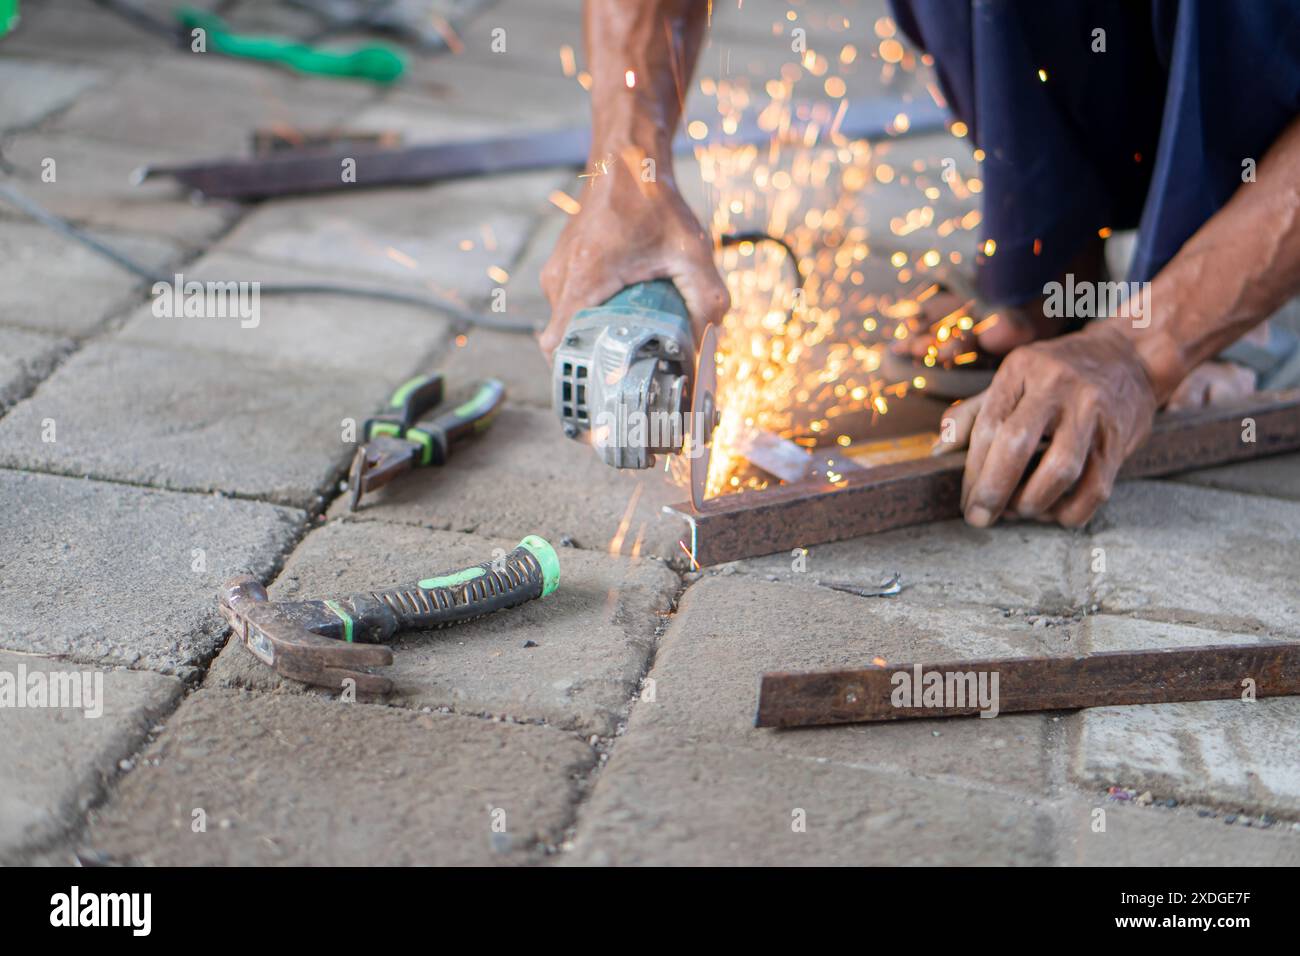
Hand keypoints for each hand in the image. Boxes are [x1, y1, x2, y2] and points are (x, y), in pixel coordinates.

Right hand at [538, 155, 728, 358]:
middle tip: (631, 371)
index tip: (602, 390)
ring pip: (570, 324)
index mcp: (582, 279)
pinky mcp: (563, 266)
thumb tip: (713, 341)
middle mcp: (560, 279)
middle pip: (567, 341)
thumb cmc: (652, 200)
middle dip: (596, 360)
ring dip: (596, 336)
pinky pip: (572, 305)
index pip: (557, 346)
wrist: (627, 157)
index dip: (575, 375)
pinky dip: (594, 315)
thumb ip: (707, 297)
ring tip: (632, 339)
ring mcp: (557, 272)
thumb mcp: (691, 250)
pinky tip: (624, 312)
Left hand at [936, 322, 1157, 527]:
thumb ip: (973, 413)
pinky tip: (1052, 512)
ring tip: (1018, 511)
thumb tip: (939, 451)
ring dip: (1032, 504)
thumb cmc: (1056, 374)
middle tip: (980, 517)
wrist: (1127, 357)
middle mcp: (1058, 386)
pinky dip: (1069, 512)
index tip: (965, 500)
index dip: (971, 472)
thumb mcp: (1012, 378)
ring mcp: (1093, 412)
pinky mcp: (1119, 438)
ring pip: (1060, 472)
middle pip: (1018, 447)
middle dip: (993, 491)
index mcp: (1022, 369)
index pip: (988, 427)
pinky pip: (1095, 489)